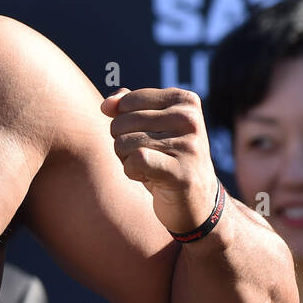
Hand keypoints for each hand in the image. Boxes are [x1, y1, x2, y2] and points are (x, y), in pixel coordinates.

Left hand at [100, 87, 220, 235]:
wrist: (196, 201)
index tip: (148, 138)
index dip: (124, 123)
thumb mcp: (149, 127)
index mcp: (184, 101)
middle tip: (149, 157)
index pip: (127, 101)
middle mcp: (189, 119)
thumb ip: (125, 107)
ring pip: (123, 143)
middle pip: (121, 122)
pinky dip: (131, 172)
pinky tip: (148, 178)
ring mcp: (188, 146)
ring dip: (127, 160)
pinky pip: (134, 160)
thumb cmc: (165, 159)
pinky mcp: (180, 172)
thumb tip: (105, 105)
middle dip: (124, 144)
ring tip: (151, 168)